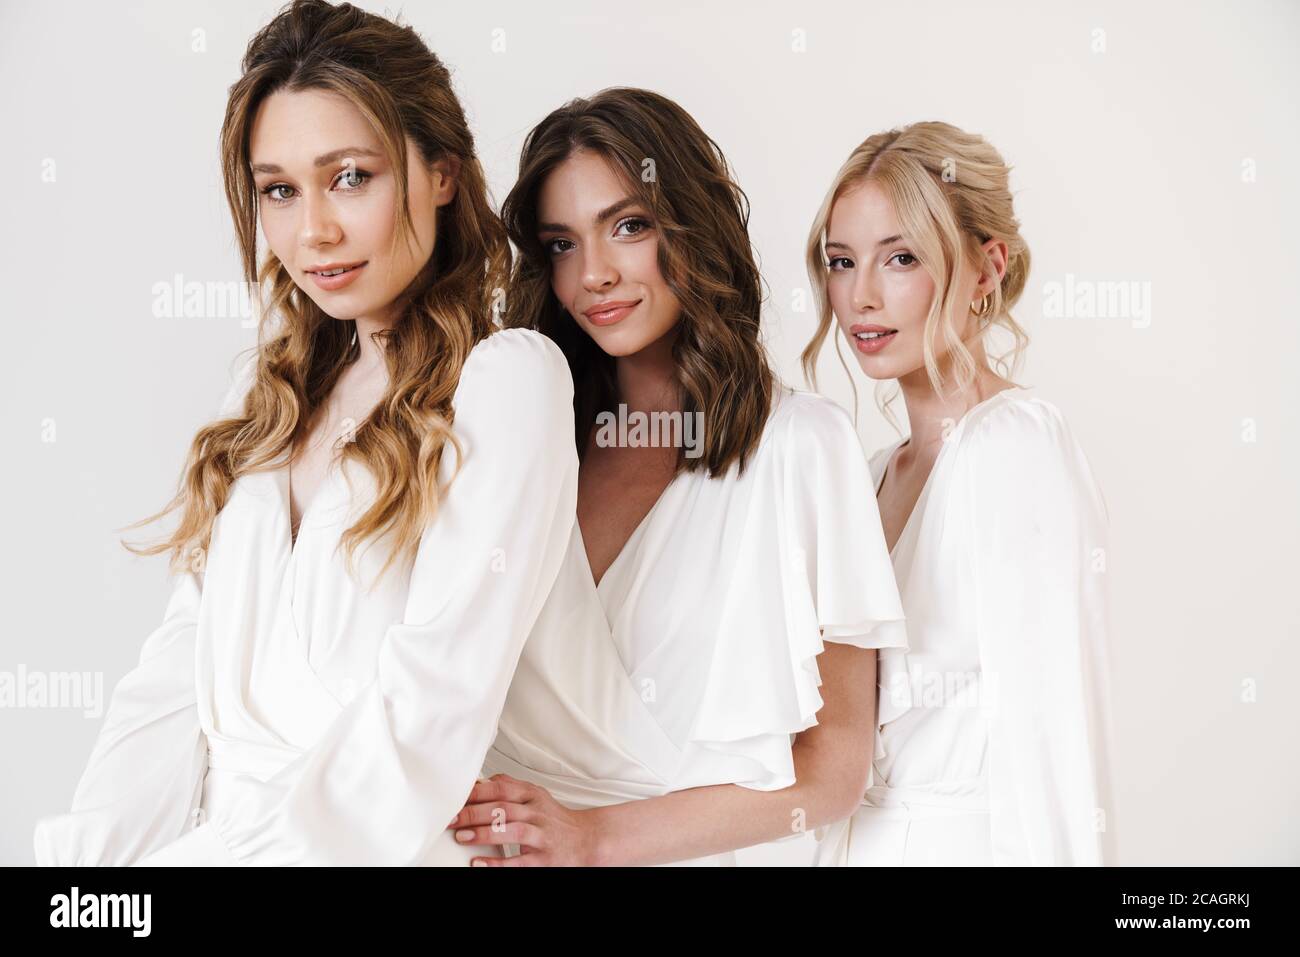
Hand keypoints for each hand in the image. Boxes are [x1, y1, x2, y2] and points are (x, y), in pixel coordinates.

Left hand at [448, 773, 605, 865]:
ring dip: (484, 833)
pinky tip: (479, 863)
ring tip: (462, 837)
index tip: (453, 798)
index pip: (501, 788)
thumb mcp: (535, 796)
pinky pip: (519, 861)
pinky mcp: (544, 859)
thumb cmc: (554, 819)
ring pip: (512, 830)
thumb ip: (509, 787)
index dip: (476, 792)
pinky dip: (497, 863)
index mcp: (531, 795)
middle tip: (450, 819)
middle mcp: (536, 812)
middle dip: (473, 812)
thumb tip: (478, 782)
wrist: (586, 839)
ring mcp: (541, 835)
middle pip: (503, 808)